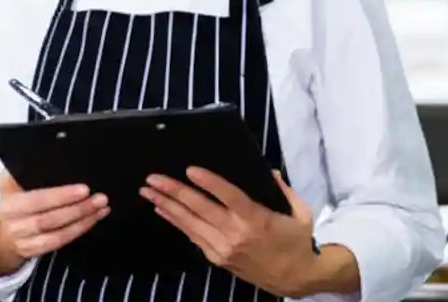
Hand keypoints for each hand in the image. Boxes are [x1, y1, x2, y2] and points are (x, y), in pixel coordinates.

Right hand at [0, 171, 109, 276]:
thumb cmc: (10, 205)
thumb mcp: (7, 185)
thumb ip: (18, 170)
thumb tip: (37, 153)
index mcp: (10, 205)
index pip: (37, 200)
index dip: (61, 196)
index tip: (83, 189)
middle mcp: (16, 225)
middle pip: (50, 219)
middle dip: (78, 208)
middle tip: (99, 198)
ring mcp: (26, 242)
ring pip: (58, 234)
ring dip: (83, 220)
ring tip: (101, 208)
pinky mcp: (35, 253)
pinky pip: (60, 243)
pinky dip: (79, 230)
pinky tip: (93, 219)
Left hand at [140, 168, 318, 297]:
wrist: (297, 278)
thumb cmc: (298, 241)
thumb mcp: (300, 212)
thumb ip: (283, 189)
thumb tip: (267, 170)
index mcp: (257, 219)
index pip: (229, 197)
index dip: (209, 183)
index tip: (190, 170)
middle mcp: (236, 234)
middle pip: (200, 209)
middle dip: (174, 192)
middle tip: (153, 178)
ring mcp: (224, 248)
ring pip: (190, 224)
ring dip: (167, 206)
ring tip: (148, 192)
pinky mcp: (218, 258)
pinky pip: (193, 237)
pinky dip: (176, 222)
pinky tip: (163, 210)